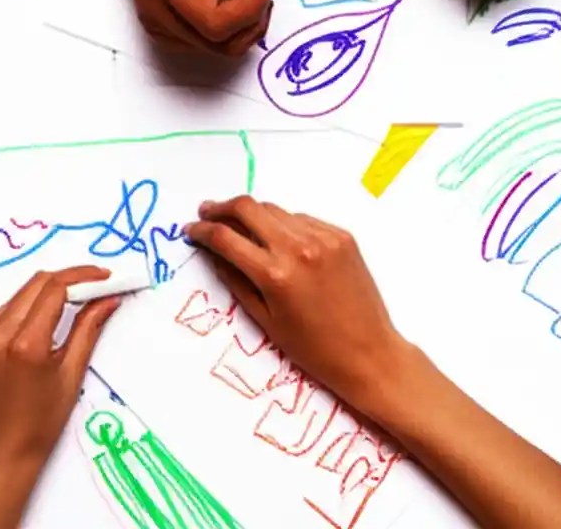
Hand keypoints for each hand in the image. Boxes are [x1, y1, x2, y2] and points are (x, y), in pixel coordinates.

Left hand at [0, 267, 120, 528]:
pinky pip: (6, 309)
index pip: (55, 289)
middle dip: (70, 278)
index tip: (106, 277)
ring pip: (21, 293)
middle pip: (37, 284)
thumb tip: (109, 299)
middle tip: (97, 283)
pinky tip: (46, 316)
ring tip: (77, 297)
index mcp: (25, 344)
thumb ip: (88, 329)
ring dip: (49, 290)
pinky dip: (29, 305)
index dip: (83, 277)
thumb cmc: (43, 420)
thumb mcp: (72, 373)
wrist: (4, 449)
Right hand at [109, 0, 281, 57]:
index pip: (216, 23)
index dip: (251, 8)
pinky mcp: (168, 34)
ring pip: (223, 47)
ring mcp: (161, 29)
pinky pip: (212, 43)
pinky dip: (231, 23)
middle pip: (224, 43)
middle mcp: (160, 15)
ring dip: (245, 19)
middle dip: (254, 15)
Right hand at [183, 197, 407, 410]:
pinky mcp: (342, 236)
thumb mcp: (266, 320)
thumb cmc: (314, 348)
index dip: (202, 230)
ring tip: (240, 226)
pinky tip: (278, 239)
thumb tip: (213, 252)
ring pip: (276, 210)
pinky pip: (303, 220)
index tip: (192, 230)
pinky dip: (284, 224)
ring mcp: (324, 238)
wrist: (369, 352)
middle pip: (249, 207)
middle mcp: (299, 247)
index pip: (226, 237)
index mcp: (275, 273)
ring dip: (253, 214)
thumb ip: (237, 280)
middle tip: (208, 213)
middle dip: (222, 208)